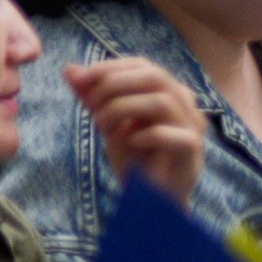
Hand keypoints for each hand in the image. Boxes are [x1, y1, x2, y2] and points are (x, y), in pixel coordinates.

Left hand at [66, 56, 208, 204]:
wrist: (148, 197)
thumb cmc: (132, 155)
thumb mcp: (106, 121)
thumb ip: (90, 96)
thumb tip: (69, 70)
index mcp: (166, 90)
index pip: (141, 64)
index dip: (109, 67)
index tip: (80, 79)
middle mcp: (184, 103)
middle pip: (155, 76)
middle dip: (115, 84)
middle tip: (90, 104)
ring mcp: (192, 126)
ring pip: (161, 102)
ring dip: (123, 109)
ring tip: (102, 126)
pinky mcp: (192, 150)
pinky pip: (171, 134)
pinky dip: (144, 135)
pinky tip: (130, 142)